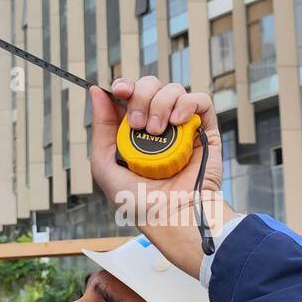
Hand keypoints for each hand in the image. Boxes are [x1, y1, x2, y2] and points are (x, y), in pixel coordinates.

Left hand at [90, 76, 236, 277]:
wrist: (170, 216)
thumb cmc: (137, 201)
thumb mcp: (105, 165)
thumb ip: (100, 127)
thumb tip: (97, 91)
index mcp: (134, 130)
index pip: (130, 93)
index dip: (125, 85)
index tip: (119, 90)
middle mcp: (158, 124)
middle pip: (150, 86)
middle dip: (141, 96)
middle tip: (138, 123)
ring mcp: (182, 126)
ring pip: (173, 89)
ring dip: (161, 103)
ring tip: (158, 130)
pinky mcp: (205, 131)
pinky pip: (200, 101)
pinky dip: (187, 104)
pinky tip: (177, 122)